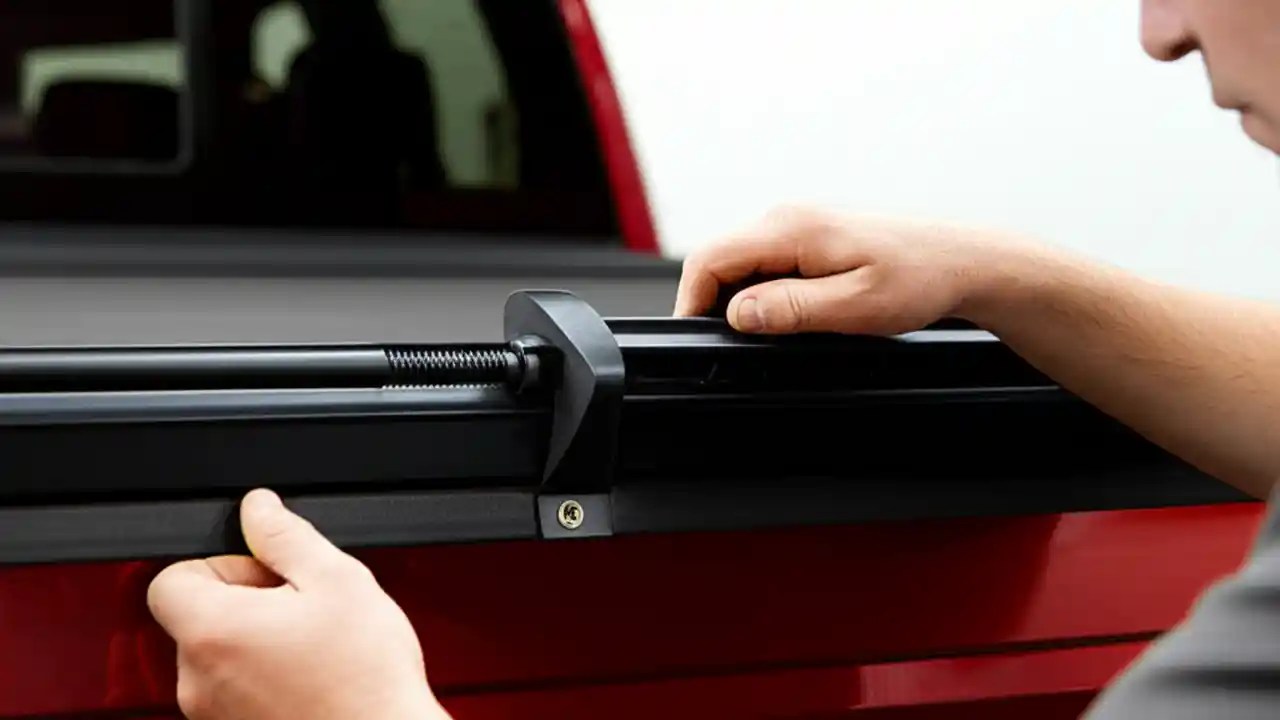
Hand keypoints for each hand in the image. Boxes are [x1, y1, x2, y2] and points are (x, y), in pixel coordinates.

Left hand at [147, 489, 448, 719]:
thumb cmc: (365, 678)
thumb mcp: (337, 579)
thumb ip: (285, 534)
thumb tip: (257, 508)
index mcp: (212, 631)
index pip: (171, 578)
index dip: (222, 566)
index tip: (267, 574)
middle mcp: (197, 680)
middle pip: (198, 616)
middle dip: (247, 602)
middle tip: (303, 608)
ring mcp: (212, 714)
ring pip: (219, 655)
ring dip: (258, 641)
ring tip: (314, 646)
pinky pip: (235, 690)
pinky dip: (265, 677)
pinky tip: (311, 676)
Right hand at [673, 206, 1037, 334]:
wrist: (961, 261)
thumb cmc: (919, 278)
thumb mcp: (854, 306)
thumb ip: (791, 308)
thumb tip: (738, 313)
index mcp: (790, 229)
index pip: (708, 260)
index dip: (692, 304)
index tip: (700, 341)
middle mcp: (786, 218)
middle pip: (718, 262)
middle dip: (714, 307)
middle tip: (738, 349)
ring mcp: (796, 225)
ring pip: (739, 266)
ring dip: (743, 303)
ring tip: (776, 334)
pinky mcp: (807, 237)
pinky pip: (764, 265)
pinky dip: (765, 295)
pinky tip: (796, 316)